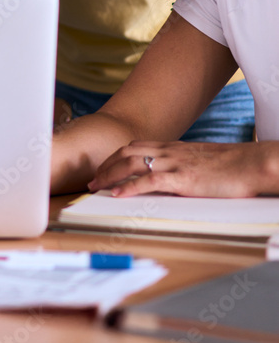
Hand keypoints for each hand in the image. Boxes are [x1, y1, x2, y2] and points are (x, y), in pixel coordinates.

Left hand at [88, 140, 278, 197]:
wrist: (250, 164)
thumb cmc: (231, 165)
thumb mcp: (200, 161)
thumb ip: (183, 164)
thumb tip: (173, 176)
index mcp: (173, 147)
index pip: (135, 147)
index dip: (115, 156)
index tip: (103, 168)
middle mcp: (169, 151)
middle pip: (126, 152)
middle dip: (105, 165)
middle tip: (91, 179)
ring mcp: (174, 163)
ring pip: (131, 163)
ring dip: (109, 175)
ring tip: (96, 186)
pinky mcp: (182, 179)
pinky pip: (149, 181)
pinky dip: (129, 187)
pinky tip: (117, 195)